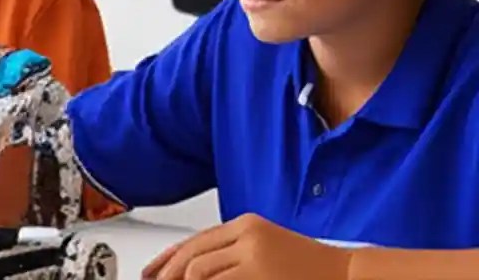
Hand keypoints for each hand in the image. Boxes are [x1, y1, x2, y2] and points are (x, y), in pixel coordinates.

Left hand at [143, 213, 351, 279]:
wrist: (349, 274)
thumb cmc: (311, 270)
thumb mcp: (267, 254)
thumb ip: (233, 257)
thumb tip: (195, 272)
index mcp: (246, 225)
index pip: (194, 240)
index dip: (166, 259)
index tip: (151, 273)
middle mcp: (246, 234)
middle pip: (190, 254)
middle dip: (167, 275)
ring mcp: (253, 253)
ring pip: (198, 271)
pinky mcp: (259, 271)